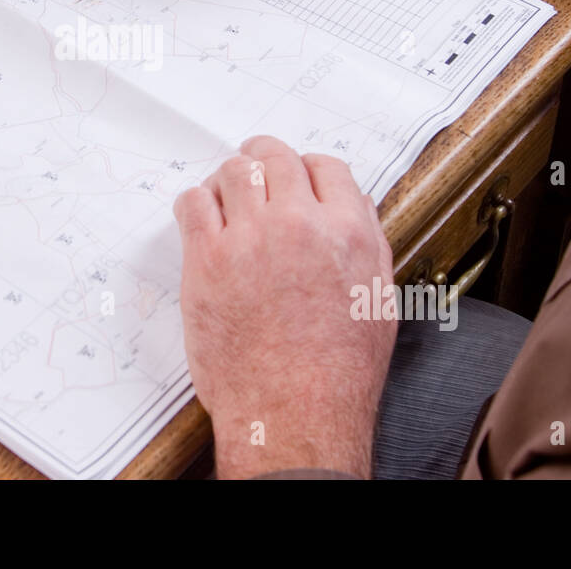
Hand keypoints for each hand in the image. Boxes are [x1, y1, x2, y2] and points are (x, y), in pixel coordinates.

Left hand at [172, 136, 397, 477]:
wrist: (293, 413)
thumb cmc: (336, 373)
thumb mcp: (377, 301)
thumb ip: (364, 247)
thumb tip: (349, 213)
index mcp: (350, 233)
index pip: (326, 166)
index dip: (307, 169)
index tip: (295, 179)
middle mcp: (301, 225)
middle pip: (276, 157)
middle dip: (264, 161)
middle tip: (254, 173)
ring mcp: (251, 238)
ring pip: (233, 171)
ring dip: (229, 180)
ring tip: (226, 200)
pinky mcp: (208, 258)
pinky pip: (193, 202)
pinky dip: (196, 203)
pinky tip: (202, 220)